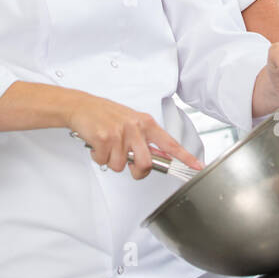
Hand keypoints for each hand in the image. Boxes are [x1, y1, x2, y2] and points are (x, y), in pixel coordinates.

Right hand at [63, 93, 202, 178]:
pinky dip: (98, 157)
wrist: (82, 106)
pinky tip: (98, 145)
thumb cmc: (106, 115)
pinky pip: (104, 162)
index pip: (170, 143)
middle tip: (129, 165)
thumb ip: (145, 138)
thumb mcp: (132, 122)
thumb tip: (157, 157)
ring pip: (120, 166)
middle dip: (136, 171)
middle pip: (145, 164)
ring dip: (111, 161)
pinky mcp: (104, 138)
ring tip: (107, 147)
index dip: (185, 157)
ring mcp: (120, 133)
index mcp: (146, 123)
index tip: (196, 166)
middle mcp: (135, 127)